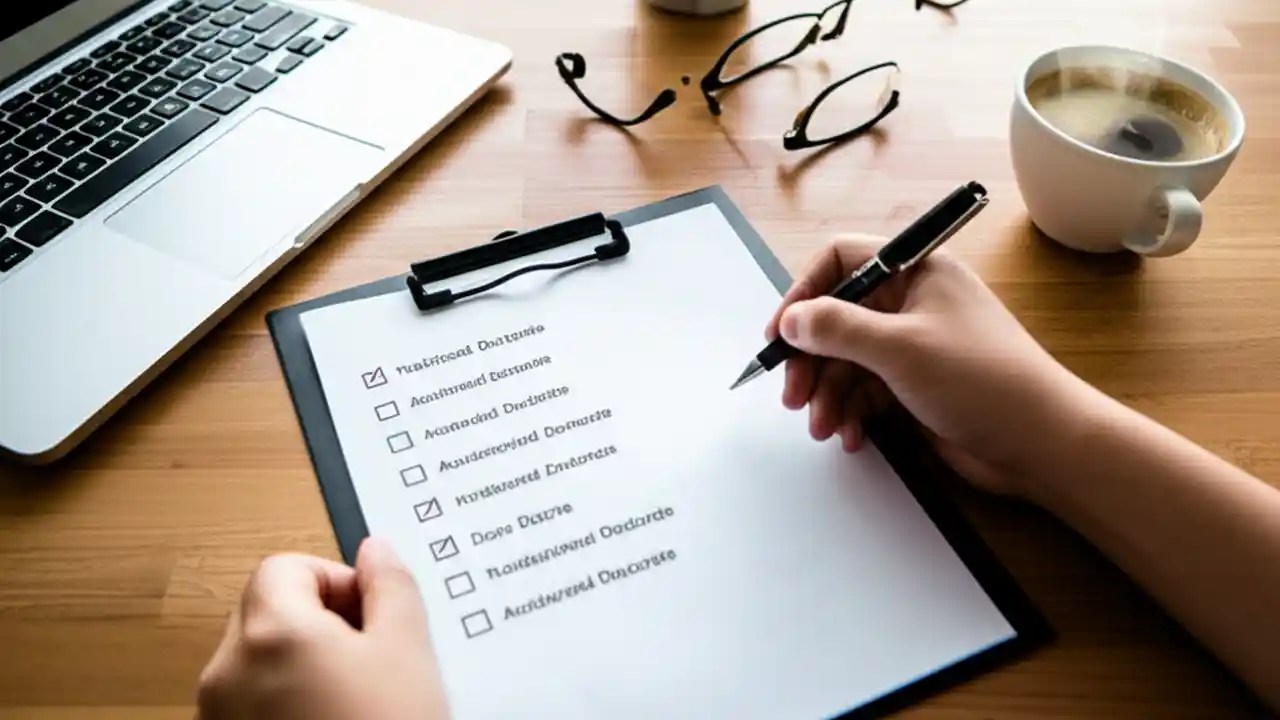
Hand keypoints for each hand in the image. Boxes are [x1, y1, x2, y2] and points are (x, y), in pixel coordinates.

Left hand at [197, 538, 446, 719]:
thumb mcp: (408, 651)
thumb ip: (390, 586)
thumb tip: (375, 549)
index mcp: (271, 630)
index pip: (285, 568)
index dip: (334, 580)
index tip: (373, 615)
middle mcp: (227, 671)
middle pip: (265, 612)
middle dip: (319, 621)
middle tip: (372, 657)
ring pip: (258, 663)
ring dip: (302, 665)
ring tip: (356, 700)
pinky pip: (249, 709)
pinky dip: (285, 706)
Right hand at [768, 235, 1093, 496]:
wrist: (1042, 443)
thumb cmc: (984, 380)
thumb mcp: (900, 348)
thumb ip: (838, 329)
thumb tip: (793, 319)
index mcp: (917, 272)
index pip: (842, 260)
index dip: (805, 293)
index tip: (781, 333)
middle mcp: (913, 302)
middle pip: (837, 318)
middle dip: (811, 359)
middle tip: (793, 395)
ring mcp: (915, 345)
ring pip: (848, 361)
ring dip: (828, 394)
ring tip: (823, 427)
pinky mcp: (917, 386)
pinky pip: (866, 391)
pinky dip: (851, 413)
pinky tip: (850, 436)